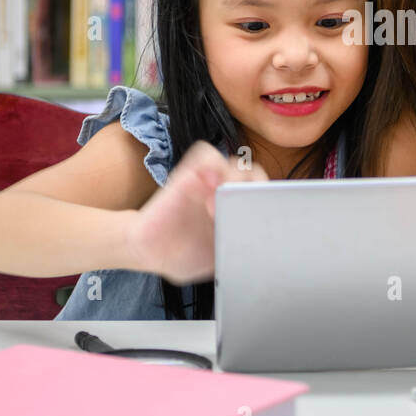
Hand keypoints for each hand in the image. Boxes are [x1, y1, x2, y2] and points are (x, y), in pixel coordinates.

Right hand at [124, 141, 267, 282]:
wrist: (147, 249)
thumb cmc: (182, 255)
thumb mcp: (215, 261)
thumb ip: (236, 255)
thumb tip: (258, 259)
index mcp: (239, 214)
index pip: (266, 200)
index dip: (268, 208)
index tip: (259, 225)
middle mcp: (227, 195)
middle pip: (257, 178)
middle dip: (256, 193)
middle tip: (242, 212)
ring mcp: (208, 182)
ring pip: (237, 163)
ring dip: (234, 179)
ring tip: (217, 203)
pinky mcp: (188, 174)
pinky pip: (206, 153)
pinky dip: (211, 164)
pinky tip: (205, 183)